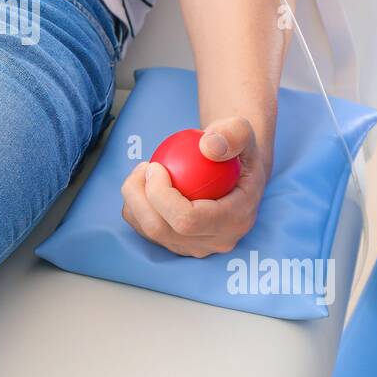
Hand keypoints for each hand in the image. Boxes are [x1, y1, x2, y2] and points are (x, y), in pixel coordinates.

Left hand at [119, 117, 265, 257]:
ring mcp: (196, 246)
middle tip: (144, 166)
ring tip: (145, 170)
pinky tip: (143, 183)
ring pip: (149, 231)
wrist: (236, 168)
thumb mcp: (242, 130)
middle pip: (161, 229)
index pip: (188, 220)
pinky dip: (136, 206)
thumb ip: (233, 134)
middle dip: (139, 196)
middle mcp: (216, 241)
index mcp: (235, 220)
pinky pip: (145, 230)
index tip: (155, 166)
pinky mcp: (179, 243)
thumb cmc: (237, 147)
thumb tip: (208, 147)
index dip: (161, 196)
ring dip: (135, 199)